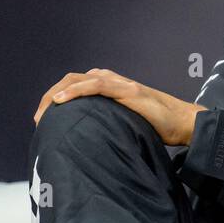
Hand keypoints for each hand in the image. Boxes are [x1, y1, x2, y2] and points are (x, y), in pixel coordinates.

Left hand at [33, 69, 205, 145]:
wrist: (185, 123)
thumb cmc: (159, 128)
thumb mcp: (126, 124)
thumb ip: (109, 124)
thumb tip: (89, 142)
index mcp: (111, 87)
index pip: (75, 85)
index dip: (55, 99)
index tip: (43, 120)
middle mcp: (113, 80)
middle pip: (71, 79)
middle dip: (50, 97)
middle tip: (38, 120)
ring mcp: (121, 84)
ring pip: (79, 79)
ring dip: (57, 94)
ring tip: (44, 112)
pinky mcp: (128, 91)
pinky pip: (95, 85)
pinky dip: (75, 90)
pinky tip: (61, 101)